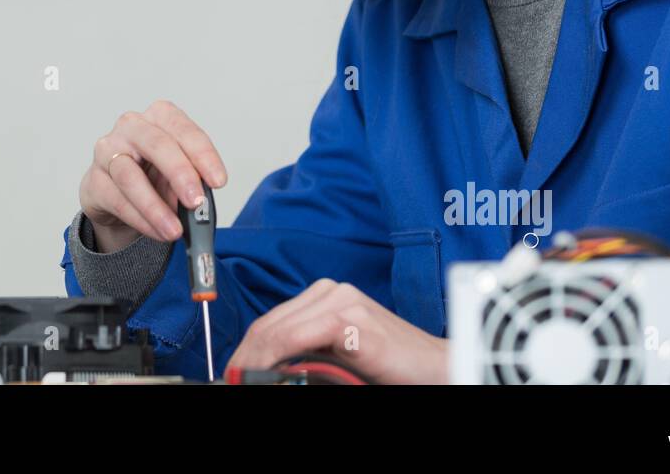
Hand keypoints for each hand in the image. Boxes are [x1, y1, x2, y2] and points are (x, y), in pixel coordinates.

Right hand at [79, 100, 227, 252]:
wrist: (118, 193)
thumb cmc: (155, 175)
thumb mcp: (179, 175)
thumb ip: (191, 183)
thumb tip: (199, 202)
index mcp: (160, 116)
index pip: (184, 130)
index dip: (204, 156)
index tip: (218, 181)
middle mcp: (132, 127)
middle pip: (156, 144)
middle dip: (180, 174)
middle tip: (196, 202)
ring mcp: (107, 151)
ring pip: (130, 176)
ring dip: (156, 207)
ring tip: (174, 230)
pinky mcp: (93, 180)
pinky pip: (117, 200)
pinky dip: (140, 219)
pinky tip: (156, 231)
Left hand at [225, 278, 448, 383]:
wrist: (436, 368)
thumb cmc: (392, 365)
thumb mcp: (337, 356)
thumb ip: (306, 355)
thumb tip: (268, 369)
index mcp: (327, 295)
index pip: (272, 320)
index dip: (247, 348)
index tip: (234, 371)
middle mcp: (332, 291)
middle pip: (271, 322)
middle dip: (246, 354)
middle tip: (233, 378)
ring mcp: (343, 300)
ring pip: (280, 327)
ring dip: (256, 356)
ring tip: (245, 378)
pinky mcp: (352, 317)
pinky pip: (300, 335)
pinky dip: (278, 355)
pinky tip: (268, 372)